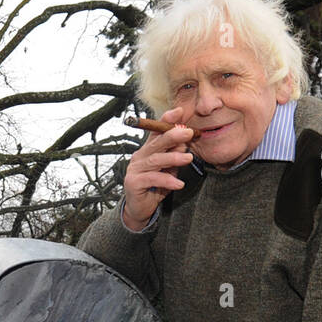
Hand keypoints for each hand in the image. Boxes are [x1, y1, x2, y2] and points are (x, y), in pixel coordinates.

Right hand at [122, 106, 194, 227]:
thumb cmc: (155, 186)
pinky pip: (153, 179)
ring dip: (173, 158)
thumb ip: (175, 155)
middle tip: (188, 132)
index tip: (179, 112)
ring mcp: (135, 169)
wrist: (140, 209)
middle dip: (172, 136)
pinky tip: (178, 183)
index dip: (166, 121)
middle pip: (156, 143)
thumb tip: (186, 140)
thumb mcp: (168, 169)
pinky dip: (167, 180)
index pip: (156, 132)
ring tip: (188, 159)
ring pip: (155, 160)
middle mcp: (140, 156)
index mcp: (148, 150)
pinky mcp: (134, 183)